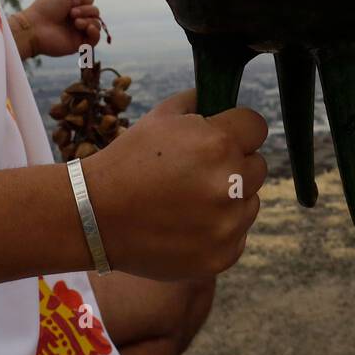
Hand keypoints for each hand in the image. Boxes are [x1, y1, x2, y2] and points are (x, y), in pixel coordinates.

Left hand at [16, 0, 100, 57]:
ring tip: (75, 22)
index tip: (70, 2)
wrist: (35, 27)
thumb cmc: (46, 7)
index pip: (90, 0)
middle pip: (95, 11)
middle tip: (71, 13)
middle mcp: (76, 18)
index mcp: (72, 6)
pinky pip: (95, 39)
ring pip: (96, 23)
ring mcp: (78, 31)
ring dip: (88, 20)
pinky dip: (95, 32)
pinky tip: (88, 28)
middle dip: (85, 10)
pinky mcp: (78, 44)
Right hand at [79, 89, 267, 279]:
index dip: (238, 129)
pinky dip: (219, 230)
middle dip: (235, 165)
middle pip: (258, 166)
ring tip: (189, 201)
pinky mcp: (223, 255)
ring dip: (230, 199)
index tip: (222, 137)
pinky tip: (187, 225)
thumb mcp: (160, 116)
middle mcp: (230, 183)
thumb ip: (198, 102)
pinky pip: (237, 235)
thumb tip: (221, 99)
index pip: (257, 126)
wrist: (95, 216)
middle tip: (200, 172)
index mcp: (218, 143)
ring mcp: (228, 224)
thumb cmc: (127, 161)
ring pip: (250, 202)